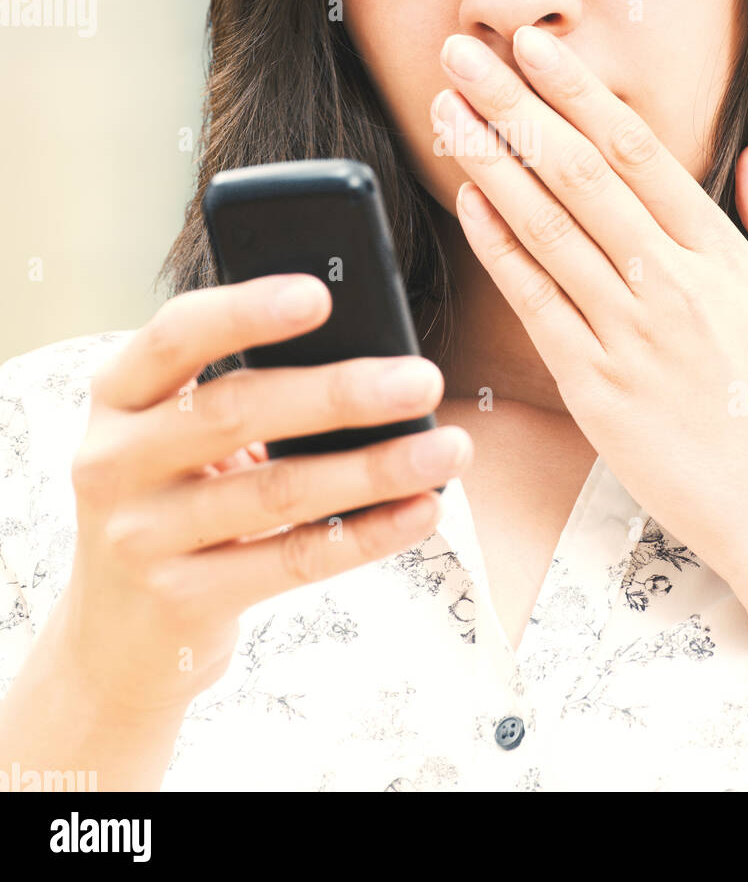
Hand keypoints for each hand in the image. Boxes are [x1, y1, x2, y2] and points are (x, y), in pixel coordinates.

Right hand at [59, 275, 469, 715]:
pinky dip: (367, 533)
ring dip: (377, 468)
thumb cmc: (172, 502)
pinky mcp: (182, 601)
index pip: (177, 335)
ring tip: (449, 449)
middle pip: (239, 410)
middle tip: (424, 379)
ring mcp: (142, 536)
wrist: (109, 641)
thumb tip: (372, 355)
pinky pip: (294, 560)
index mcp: (119, 395)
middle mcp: (115, 460)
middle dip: (342, 393)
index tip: (320, 294)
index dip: (246, 311)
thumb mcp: (173, 437)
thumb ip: (239, 391)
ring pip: (279, 491)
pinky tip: (421, 510)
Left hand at [431, 25, 747, 587]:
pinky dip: (498, 247)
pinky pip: (535, 302)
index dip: (577, 92)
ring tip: (446, 110)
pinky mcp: (593, 386)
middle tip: (462, 53)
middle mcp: (668, 284)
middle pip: (577, 174)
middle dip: (513, 106)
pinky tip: (467, 200)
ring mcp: (626, 335)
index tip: (533, 46)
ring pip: (544, 228)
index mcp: (720, 256)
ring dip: (488, 162)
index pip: (637, 150)